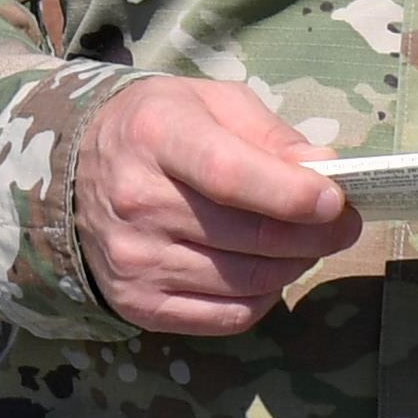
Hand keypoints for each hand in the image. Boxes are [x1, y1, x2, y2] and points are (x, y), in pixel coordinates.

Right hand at [74, 77, 351, 333]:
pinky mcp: (138, 303)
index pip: (230, 175)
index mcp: (156, 134)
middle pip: (250, 235)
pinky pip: (228, 316)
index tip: (337, 200)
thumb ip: (269, 133)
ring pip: (247, 281)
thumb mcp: (209, 101)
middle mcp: (137, 200)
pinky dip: (263, 298)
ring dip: (294, 265)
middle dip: (316, 234)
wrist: (74, 173)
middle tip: (344, 224)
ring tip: (305, 244)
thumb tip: (326, 170)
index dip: (292, 194)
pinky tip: (267, 271)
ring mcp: (134, 258)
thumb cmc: (159, 128)